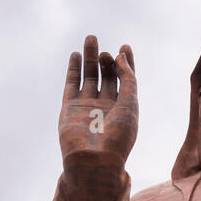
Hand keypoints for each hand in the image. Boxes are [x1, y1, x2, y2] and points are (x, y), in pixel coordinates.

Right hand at [58, 35, 137, 200]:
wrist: (94, 161)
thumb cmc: (118, 137)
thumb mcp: (131, 104)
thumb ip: (128, 78)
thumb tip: (120, 55)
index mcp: (125, 108)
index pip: (126, 80)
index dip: (127, 63)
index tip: (126, 46)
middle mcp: (106, 106)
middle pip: (107, 76)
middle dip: (107, 60)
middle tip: (106, 50)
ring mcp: (87, 107)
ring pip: (89, 76)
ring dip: (90, 58)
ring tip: (91, 38)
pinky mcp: (70, 108)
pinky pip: (71, 85)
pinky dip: (73, 70)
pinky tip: (75, 55)